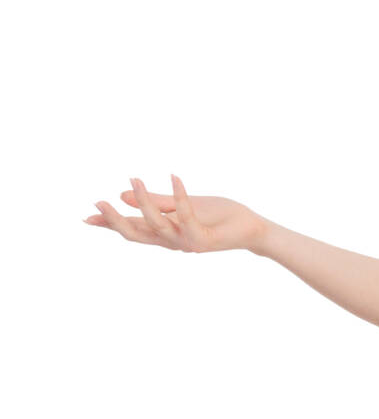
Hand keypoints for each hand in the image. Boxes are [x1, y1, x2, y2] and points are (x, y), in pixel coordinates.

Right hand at [83, 175, 267, 253]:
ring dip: (144, 200)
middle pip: (136, 234)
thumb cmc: (220, 216)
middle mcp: (173, 241)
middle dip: (115, 220)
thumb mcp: (184, 204)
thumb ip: (157, 202)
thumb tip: (123, 195)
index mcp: (166, 232)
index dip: (110, 223)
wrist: (252, 228)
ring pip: (157, 224)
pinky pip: (186, 215)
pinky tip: (175, 176)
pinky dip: (179, 195)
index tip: (86, 217)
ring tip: (133, 179)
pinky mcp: (203, 238)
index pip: (133, 229)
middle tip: (98, 202)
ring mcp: (187, 242)